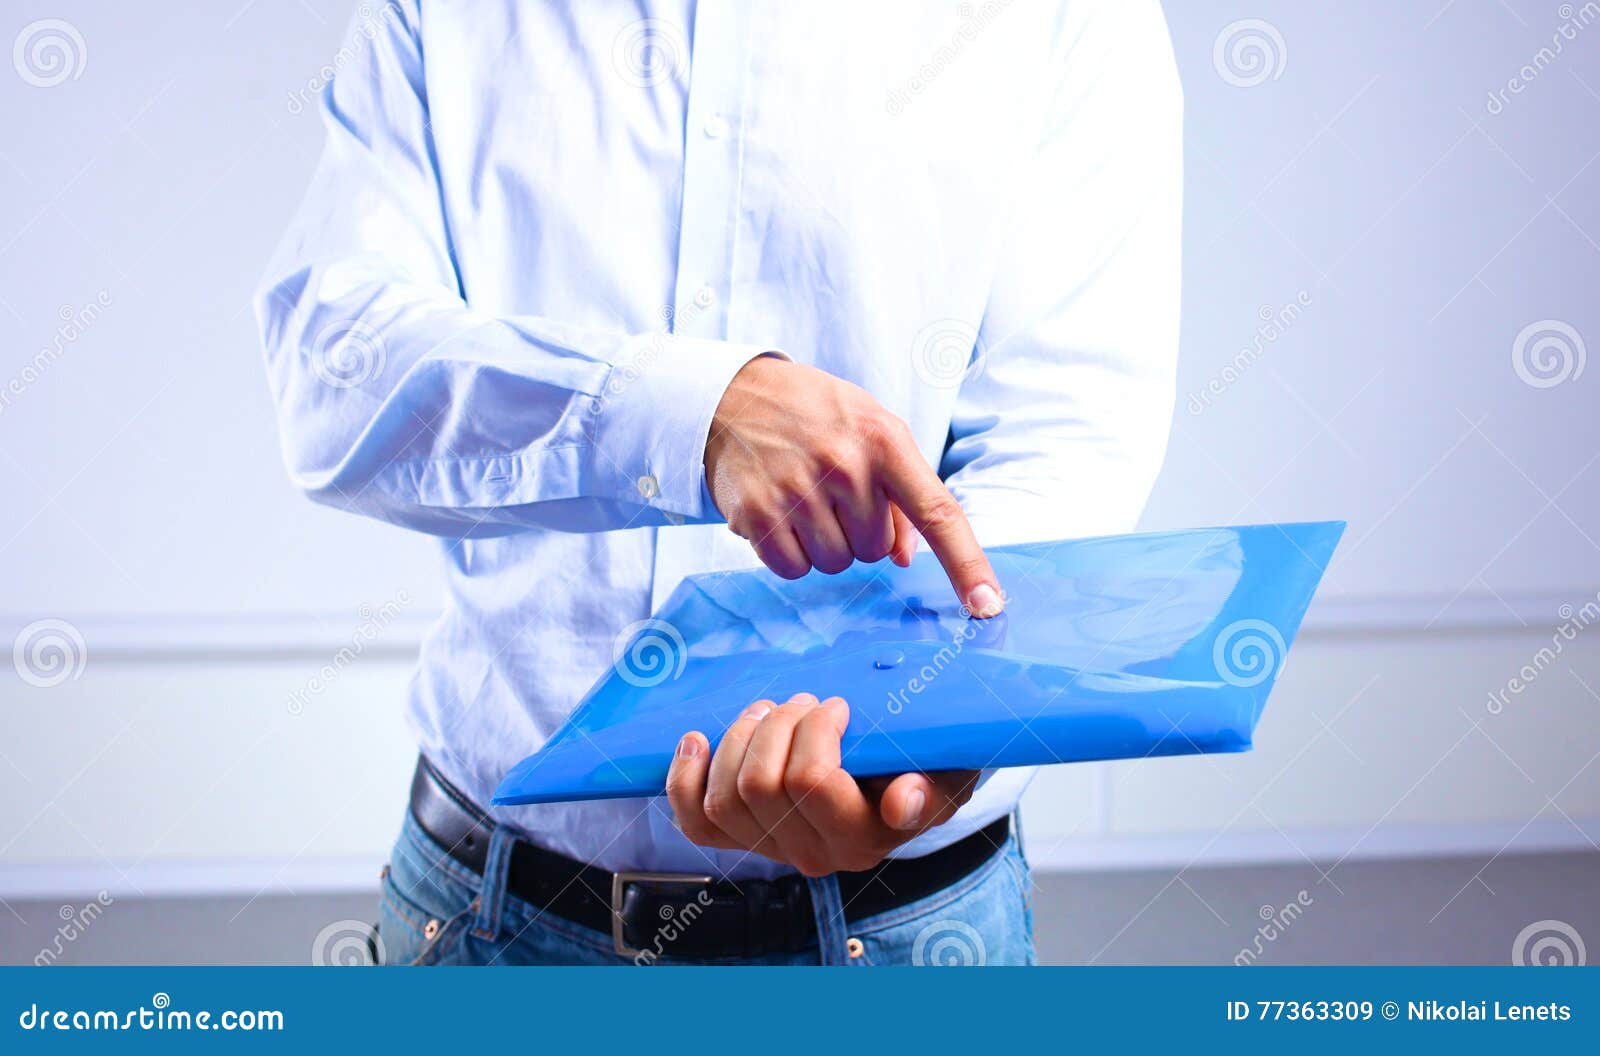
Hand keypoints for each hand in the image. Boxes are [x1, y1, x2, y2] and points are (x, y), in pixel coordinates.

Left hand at [666, 693, 979, 876]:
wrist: (908, 781)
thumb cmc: (927, 766)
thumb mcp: (947, 774)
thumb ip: (933, 791)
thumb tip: (902, 803)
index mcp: (863, 838)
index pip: (812, 782)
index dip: (815, 729)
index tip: (838, 705)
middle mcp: (815, 854)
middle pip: (761, 785)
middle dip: (777, 724)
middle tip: (804, 700)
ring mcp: (774, 849)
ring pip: (724, 799)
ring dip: (738, 739)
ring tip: (768, 710)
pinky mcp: (743, 839)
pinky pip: (695, 823)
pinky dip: (684, 779)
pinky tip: (696, 740)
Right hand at [704, 356, 1003, 616]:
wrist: (735, 394)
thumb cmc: (818, 416)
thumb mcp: (872, 432)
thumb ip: (900, 492)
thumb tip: (905, 558)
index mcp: (885, 441)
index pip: (937, 513)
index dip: (966, 564)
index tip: (987, 605)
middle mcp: (844, 465)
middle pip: (876, 551)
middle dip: (859, 532)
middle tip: (831, 491)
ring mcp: (797, 491)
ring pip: (836, 564)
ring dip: (824, 544)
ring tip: (802, 497)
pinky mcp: (757, 514)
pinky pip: (793, 569)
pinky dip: (789, 553)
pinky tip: (778, 514)